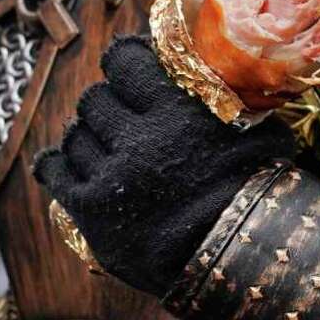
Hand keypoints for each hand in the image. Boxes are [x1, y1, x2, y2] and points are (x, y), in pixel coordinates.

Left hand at [36, 36, 296, 295]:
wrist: (233, 258)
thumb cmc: (258, 195)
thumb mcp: (264, 136)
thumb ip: (243, 103)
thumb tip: (244, 76)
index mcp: (178, 110)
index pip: (124, 61)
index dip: (124, 60)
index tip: (132, 67)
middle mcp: (138, 137)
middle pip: (95, 98)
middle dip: (107, 104)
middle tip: (124, 115)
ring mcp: (110, 174)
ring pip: (75, 134)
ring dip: (89, 136)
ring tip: (107, 146)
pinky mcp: (89, 209)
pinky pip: (55, 169)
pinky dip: (60, 162)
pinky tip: (71, 162)